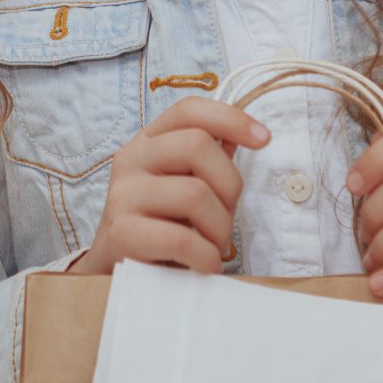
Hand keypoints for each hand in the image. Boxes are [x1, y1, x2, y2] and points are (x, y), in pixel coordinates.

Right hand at [67, 97, 269, 275]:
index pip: (189, 110)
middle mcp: (131, 159)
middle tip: (226, 218)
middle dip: (229, 186)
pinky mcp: (121, 233)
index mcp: (148, 142)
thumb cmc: (162, 226)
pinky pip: (180, 238)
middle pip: (198, 145)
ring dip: (220, 229)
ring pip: (194, 193)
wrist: (119, 272)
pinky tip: (204, 265)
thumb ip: (209, 160)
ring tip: (213, 247)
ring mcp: (123, 195)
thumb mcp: (183, 185)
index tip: (264, 139)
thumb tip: (249, 133)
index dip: (230, 118)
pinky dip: (205, 257)